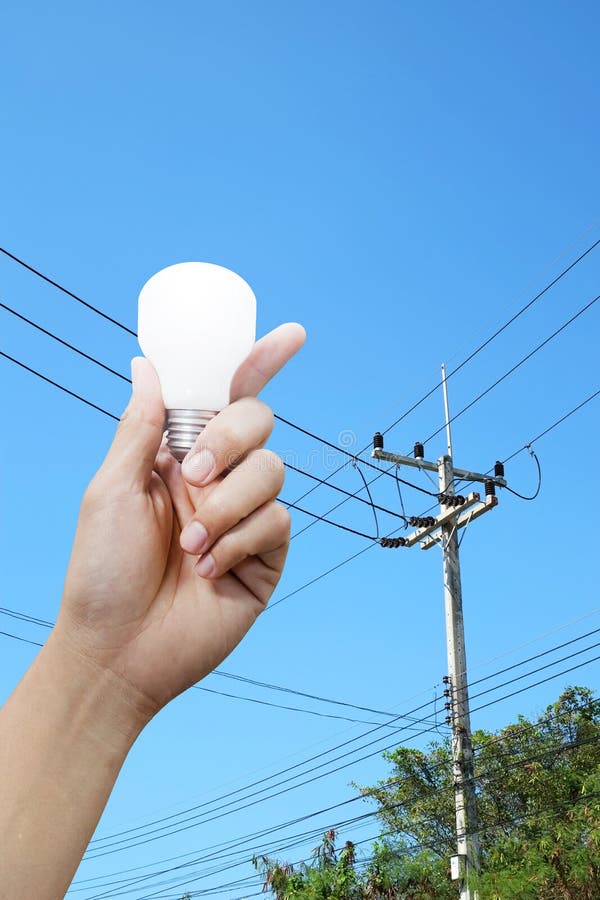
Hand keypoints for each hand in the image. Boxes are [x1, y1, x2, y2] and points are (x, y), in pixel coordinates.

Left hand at [55, 323, 304, 720]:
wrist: (119, 651)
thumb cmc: (103, 571)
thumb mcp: (111, 490)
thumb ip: (140, 428)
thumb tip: (147, 364)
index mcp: (179, 455)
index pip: (226, 397)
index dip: (260, 361)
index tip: (292, 336)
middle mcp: (217, 479)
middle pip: (258, 421)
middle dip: (231, 440)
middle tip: (193, 475)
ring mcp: (244, 516)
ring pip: (273, 470)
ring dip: (229, 504)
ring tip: (192, 544)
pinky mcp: (265, 555)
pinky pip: (277, 521)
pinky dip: (240, 541)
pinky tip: (210, 569)